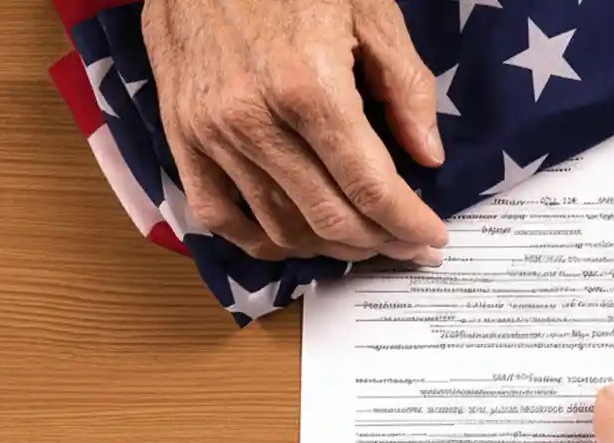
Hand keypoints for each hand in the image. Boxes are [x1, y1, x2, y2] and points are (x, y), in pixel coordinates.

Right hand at [143, 0, 448, 262]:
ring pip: (279, 226)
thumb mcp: (369, 10)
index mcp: (310, 89)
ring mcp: (211, 133)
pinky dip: (260, 240)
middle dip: (379, 242)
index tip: (433, 240)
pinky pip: (218, 214)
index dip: (408, 223)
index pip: (370, 186)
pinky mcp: (180, 134)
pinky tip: (296, 239)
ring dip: (328, 248)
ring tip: (364, 243)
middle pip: (329, 216)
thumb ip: (404, 86)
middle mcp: (256, 121)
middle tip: (408, 247)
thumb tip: (428, 155)